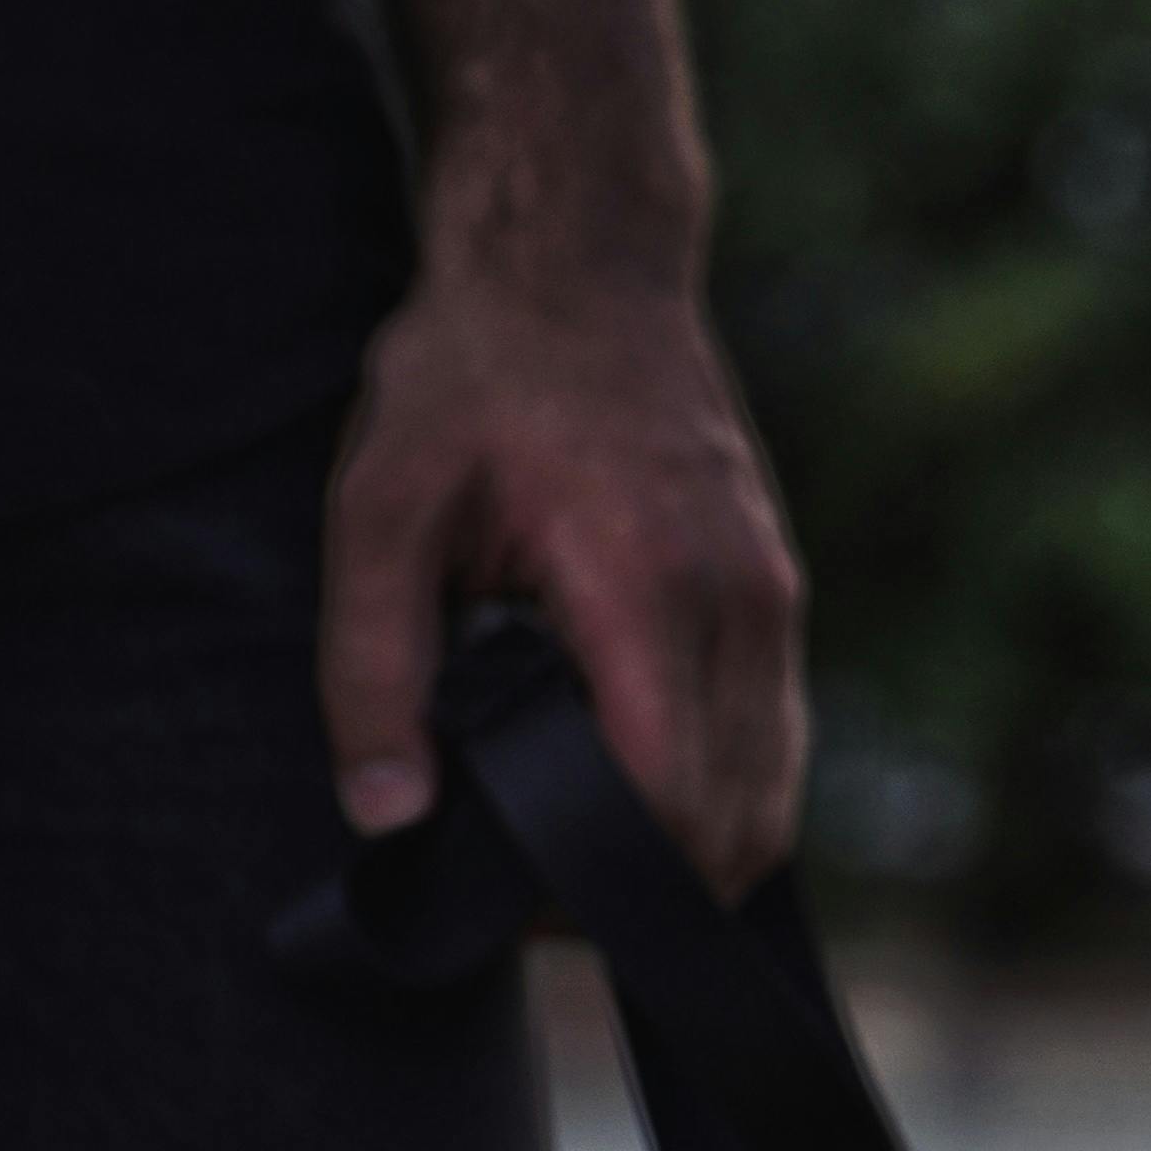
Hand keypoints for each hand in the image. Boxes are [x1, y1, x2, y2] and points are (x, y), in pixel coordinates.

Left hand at [323, 242, 806, 899]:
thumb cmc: (475, 372)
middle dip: (651, 896)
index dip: (599, 884)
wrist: (578, 253)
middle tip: (546, 897)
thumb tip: (389, 819)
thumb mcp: (380, 508)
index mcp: (648, 586)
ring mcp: (774, 600)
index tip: (518, 897)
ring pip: (775, 800)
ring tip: (590, 854)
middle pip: (741, 831)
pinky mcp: (778, 595)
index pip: (669, 805)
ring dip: (694, 857)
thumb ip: (372, 669)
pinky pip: (776, 744)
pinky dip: (721, 798)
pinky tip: (638, 789)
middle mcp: (740, 604)